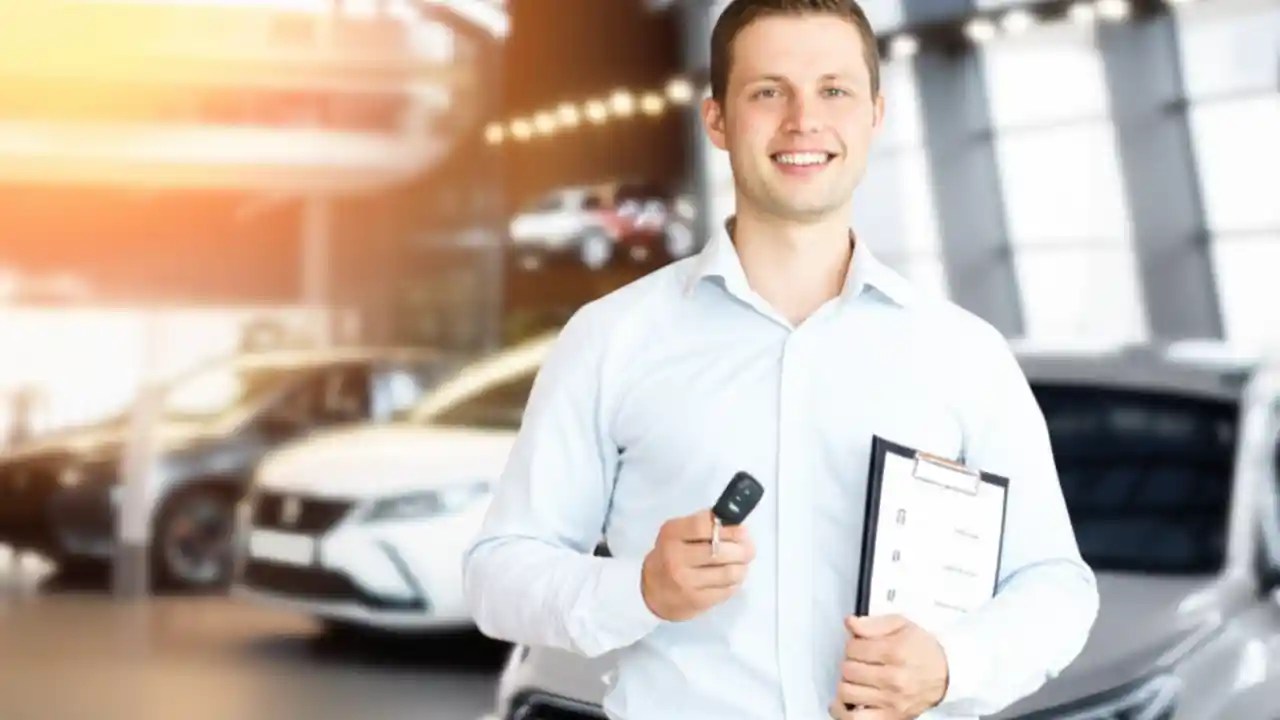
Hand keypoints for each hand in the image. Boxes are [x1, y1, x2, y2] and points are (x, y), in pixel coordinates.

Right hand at [640, 509, 754, 621]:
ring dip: (742, 567)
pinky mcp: (696, 600)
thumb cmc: (670, 556)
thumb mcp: (677, 534)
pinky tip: (733, 578)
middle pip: (720, 551)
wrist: (652, 592)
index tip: (742, 531)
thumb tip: (734, 523)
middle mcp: (676, 557)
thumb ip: (702, 525)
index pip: (704, 526)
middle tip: (749, 549)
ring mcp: (686, 581)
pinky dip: (736, 583)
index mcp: (671, 535)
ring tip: (742, 564)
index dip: (728, 528)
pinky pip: (727, 590)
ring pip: (728, 573)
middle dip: (742, 549)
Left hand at [827, 615, 948, 718]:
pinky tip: (844, 702)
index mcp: (896, 652)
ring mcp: (892, 700)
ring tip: (855, 679)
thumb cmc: (923, 650)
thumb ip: (873, 624)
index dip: (852, 644)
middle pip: (848, 669)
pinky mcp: (891, 717)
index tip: (859, 646)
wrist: (946, 674)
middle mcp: (894, 678)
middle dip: (850, 662)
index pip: (853, 648)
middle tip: (859, 661)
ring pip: (847, 692)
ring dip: (847, 683)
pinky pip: (856, 719)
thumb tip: (850, 623)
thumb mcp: (901, 625)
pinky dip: (844, 710)